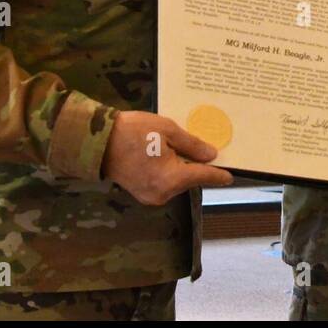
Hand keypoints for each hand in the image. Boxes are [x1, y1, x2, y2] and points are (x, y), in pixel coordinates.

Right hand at [102, 111, 232, 205]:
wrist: (98, 142)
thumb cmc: (133, 132)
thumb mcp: (167, 130)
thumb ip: (192, 145)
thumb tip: (211, 156)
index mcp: (171, 178)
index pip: (203, 177)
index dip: (218, 175)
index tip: (230, 177)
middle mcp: (163, 193)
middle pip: (189, 179)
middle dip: (195, 166)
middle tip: (201, 150)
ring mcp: (151, 196)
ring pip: (177, 182)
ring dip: (181, 168)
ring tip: (176, 148)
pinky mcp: (143, 194)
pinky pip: (164, 184)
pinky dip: (169, 172)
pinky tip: (165, 156)